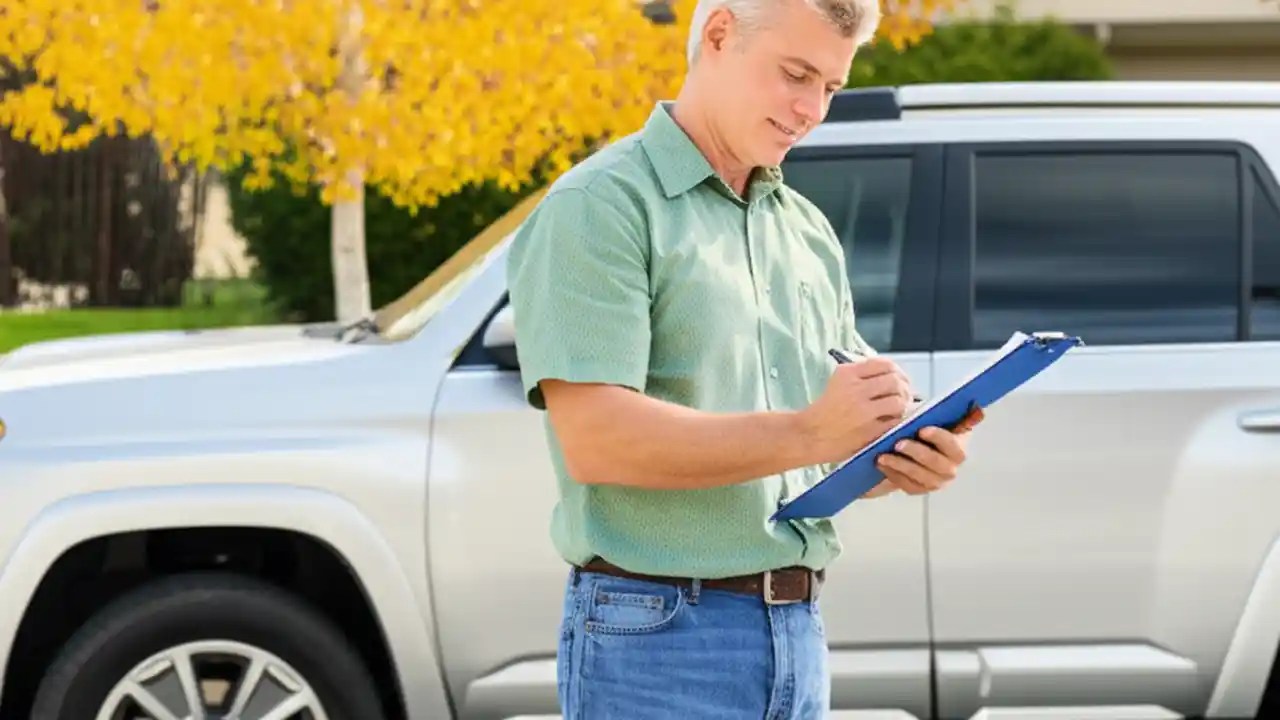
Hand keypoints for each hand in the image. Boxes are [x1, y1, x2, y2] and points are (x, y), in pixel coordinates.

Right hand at [799, 357, 916, 464]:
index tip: (899, 378)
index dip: (897, 371)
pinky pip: (895, 421)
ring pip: (898, 401)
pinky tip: (892, 422)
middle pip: (895, 381)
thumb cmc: (824, 411)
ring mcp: (864, 411)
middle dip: (904, 388)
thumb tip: (892, 375)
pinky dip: (898, 421)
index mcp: (847, 374)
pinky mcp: (869, 430)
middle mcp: (856, 389)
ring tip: (899, 410)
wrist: (808, 435)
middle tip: (905, 395)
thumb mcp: (837, 383)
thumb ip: (861, 376)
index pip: (884, 364)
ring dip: (903, 405)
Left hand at [875, 406, 984, 494]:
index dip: (939, 437)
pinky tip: (881, 465)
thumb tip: (943, 403)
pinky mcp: (920, 489)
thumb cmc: (921, 428)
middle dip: (916, 452)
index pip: (953, 444)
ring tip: (883, 456)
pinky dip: (894, 474)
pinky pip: (908, 485)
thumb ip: (935, 413)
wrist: (912, 445)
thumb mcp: (929, 418)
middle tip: (897, 443)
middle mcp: (951, 467)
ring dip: (901, 466)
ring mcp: (937, 481)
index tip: (922, 429)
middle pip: (937, 463)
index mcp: (958, 446)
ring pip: (921, 477)